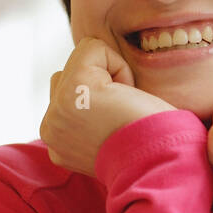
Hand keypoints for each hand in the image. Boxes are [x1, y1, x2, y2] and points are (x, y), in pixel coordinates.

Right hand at [39, 36, 175, 175]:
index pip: (66, 96)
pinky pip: (92, 48)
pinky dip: (118, 65)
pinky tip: (127, 96)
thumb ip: (88, 117)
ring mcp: (57, 109)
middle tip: (122, 117)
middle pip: (66, 76)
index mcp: (57, 144)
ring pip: (79, 61)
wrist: (162, 164)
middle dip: (100, 85)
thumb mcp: (106, 138)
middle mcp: (50, 130)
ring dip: (108, 75)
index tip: (119, 128)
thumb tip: (98, 90)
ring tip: (122, 107)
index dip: (101, 99)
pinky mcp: (75, 87)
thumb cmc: (150, 149)